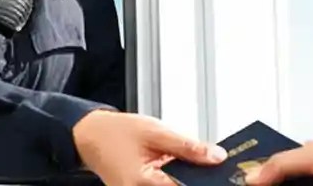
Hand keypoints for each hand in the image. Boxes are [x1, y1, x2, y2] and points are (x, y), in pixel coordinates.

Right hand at [72, 110, 226, 185]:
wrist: (91, 137)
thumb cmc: (117, 133)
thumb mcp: (156, 132)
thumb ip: (188, 146)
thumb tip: (216, 157)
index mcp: (143, 181)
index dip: (205, 181)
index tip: (221, 176)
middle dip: (195, 180)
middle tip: (209, 167)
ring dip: (185, 180)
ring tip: (191, 167)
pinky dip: (174, 180)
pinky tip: (180, 172)